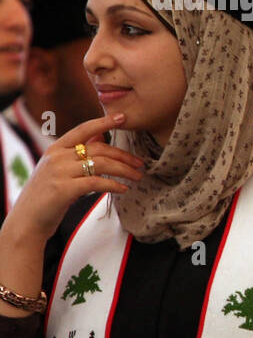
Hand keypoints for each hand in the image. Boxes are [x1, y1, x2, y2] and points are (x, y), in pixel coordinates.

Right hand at [3, 114, 144, 243]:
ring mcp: (59, 172)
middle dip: (123, 155)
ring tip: (137, 177)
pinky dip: (113, 185)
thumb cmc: (47, 194)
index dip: (104, 122)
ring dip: (124, 170)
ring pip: (101, 164)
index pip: (83, 129)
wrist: (27, 220)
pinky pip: (96, 182)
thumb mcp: (59, 168)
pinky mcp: (64, 189)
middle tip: (140, 163)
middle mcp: (57, 157)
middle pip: (99, 149)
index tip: (123, 117)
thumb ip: (78, 152)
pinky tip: (123, 189)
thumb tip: (100, 136)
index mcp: (55, 148)